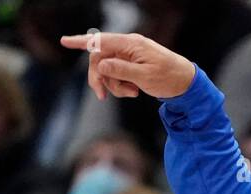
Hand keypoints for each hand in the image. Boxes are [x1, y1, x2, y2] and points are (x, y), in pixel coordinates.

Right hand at [59, 31, 195, 100]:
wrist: (187, 83)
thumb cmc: (169, 77)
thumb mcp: (145, 77)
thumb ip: (121, 70)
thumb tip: (101, 65)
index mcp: (131, 44)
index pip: (100, 41)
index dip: (81, 42)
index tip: (64, 42)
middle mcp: (128, 47)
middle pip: (99, 59)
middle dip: (99, 78)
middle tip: (101, 96)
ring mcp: (129, 56)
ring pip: (107, 70)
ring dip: (113, 85)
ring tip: (131, 94)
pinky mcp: (132, 66)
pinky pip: (117, 75)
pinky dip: (121, 86)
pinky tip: (134, 92)